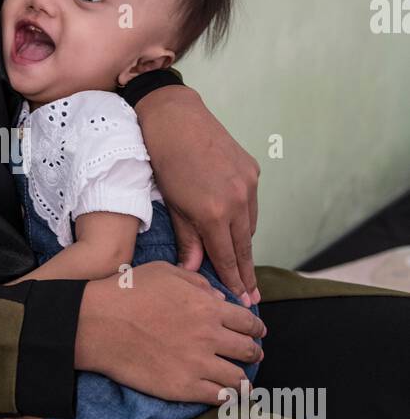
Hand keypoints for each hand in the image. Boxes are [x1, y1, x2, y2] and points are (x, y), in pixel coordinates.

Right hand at [75, 262, 265, 405]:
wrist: (97, 324)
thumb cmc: (126, 293)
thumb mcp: (165, 273)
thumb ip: (197, 284)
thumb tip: (219, 299)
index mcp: (207, 307)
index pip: (248, 321)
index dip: (256, 328)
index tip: (258, 333)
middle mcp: (209, 336)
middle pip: (248, 350)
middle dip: (254, 352)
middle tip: (253, 356)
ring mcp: (197, 364)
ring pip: (238, 377)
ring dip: (243, 379)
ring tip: (243, 383)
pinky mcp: (182, 387)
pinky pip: (217, 397)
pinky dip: (226, 397)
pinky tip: (225, 396)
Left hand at [135, 84, 260, 304]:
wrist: (175, 119)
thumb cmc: (165, 162)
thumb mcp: (173, 206)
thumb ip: (189, 240)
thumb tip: (194, 270)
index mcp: (214, 213)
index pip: (227, 257)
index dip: (235, 281)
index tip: (243, 300)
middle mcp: (238, 200)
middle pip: (245, 246)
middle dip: (247, 273)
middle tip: (253, 297)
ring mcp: (249, 184)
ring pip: (250, 226)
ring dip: (244, 245)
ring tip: (242, 266)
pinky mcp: (252, 170)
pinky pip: (252, 205)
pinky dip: (244, 219)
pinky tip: (236, 228)